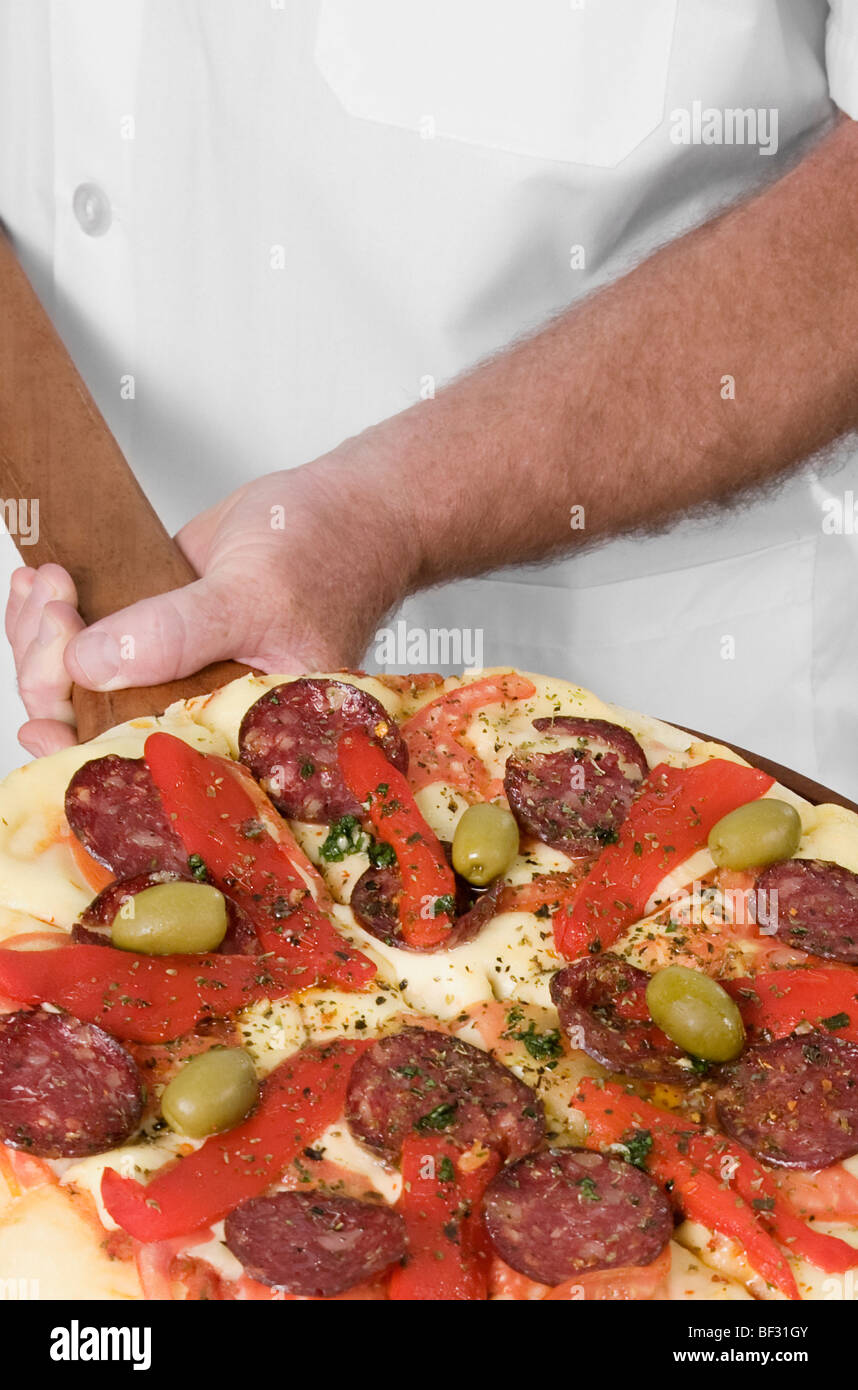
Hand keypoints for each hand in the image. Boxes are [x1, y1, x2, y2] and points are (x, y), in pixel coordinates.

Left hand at [5, 444, 415, 757]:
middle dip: (53, 673)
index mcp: (233, 732)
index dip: (83, 746)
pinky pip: (88, 639)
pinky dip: (50, 615)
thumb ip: (177, 632)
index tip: (50, 705)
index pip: (146, 764)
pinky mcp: (153, 631)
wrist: (346, 504)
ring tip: (46, 585)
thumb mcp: (255, 596)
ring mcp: (170, 670)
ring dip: (43, 638)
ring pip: (80, 683)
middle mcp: (197, 711)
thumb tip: (91, 665)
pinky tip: (38, 585)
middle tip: (54, 610)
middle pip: (95, 724)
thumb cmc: (331, 554)